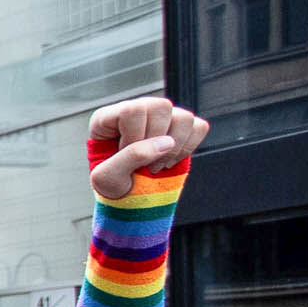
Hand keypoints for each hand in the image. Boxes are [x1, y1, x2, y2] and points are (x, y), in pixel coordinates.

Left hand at [89, 97, 208, 199]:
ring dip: (173, 148)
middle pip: (162, 107)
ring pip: (184, 117)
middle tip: (145, 164)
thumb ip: (131, 157)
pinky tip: (169, 161)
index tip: (125, 156)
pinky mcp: (178, 128)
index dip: (135, 136)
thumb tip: (167, 142)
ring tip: (156, 165)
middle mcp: (136, 111)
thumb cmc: (111, 186)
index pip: (133, 110)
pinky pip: (199, 127)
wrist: (125, 199)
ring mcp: (159, 118)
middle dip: (156, 142)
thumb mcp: (108, 178)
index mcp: (108, 117)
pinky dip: (188, 148)